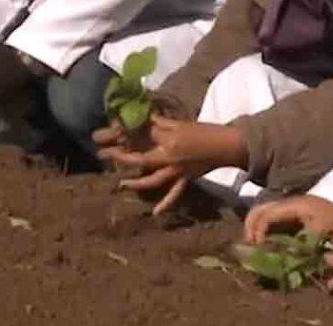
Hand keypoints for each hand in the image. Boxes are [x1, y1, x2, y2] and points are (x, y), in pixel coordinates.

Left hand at [96, 116, 245, 215]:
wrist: (226, 145)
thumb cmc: (205, 131)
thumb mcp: (182, 123)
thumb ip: (161, 123)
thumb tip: (144, 118)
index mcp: (169, 139)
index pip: (143, 136)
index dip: (126, 134)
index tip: (110, 133)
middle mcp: (170, 156)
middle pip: (141, 159)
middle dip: (122, 158)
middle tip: (105, 156)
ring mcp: (177, 170)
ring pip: (153, 180)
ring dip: (137, 183)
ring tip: (122, 185)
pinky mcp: (185, 179)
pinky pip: (174, 193)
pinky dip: (165, 203)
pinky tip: (156, 213)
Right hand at [243, 195, 332, 242]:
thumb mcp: (321, 235)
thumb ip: (299, 243)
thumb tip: (279, 253)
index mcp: (296, 205)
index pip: (267, 214)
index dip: (258, 230)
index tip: (257, 246)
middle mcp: (290, 203)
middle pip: (259, 209)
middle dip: (251, 227)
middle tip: (250, 246)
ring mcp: (290, 207)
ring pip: (262, 212)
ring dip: (255, 228)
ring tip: (255, 246)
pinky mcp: (293, 214)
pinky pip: (271, 218)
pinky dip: (263, 228)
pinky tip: (265, 243)